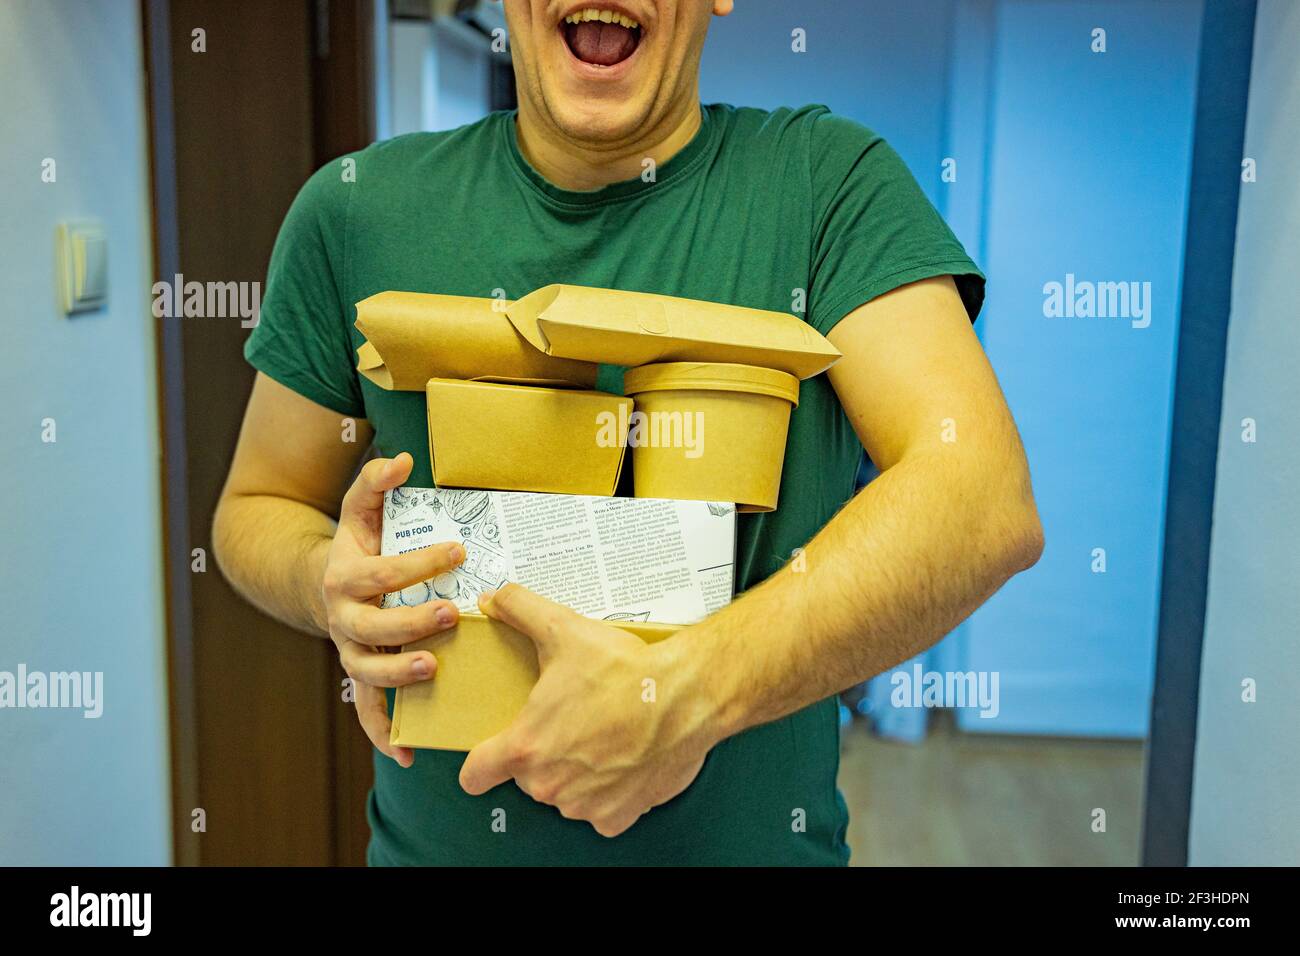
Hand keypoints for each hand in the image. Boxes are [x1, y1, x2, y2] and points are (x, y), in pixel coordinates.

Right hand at [322, 452, 464, 766]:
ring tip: (431, 671)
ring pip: (365, 671)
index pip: (382, 570)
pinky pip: (366, 712)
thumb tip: (404, 459)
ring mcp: (350, 651)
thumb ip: (375, 482)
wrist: (320, 581)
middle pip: (372, 625)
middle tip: (450, 614)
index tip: (458, 551)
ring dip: (396, 675)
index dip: (418, 562)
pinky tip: (409, 754)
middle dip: (410, 622)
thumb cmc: (356, 544)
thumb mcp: (360, 509)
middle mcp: (343, 618)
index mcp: (345, 576)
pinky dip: (383, 735)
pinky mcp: (359, 675)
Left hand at [458, 584, 721, 836]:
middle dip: (544, 754)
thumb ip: (521, 611)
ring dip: (577, 774)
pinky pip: (600, 812)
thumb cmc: (626, 671)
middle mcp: (548, 784)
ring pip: (564, 794)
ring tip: (602, 736)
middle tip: (570, 722)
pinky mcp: (616, 816)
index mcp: (526, 746)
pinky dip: (609, 793)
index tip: (492, 754)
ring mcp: (583, 805)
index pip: (475, 775)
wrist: (685, 697)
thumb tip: (496, 599)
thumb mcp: (564, 629)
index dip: (480, 764)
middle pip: (528, 778)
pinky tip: (623, 760)